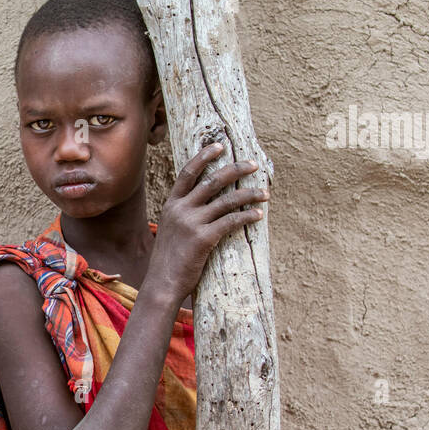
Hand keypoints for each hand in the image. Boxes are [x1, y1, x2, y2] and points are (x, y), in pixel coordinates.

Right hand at [148, 141, 268, 303]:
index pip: (188, 172)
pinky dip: (248, 216)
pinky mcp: (203, 239)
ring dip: (249, 194)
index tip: (220, 146)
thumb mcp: (170, 230)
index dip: (204, 156)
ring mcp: (191, 223)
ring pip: (226, 200)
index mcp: (171, 205)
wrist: (162, 284)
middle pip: (212, 180)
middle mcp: (180, 210)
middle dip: (236, 169)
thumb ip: (183, 214)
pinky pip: (231, 221)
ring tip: (266, 193)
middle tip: (254, 165)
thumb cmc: (169, 260)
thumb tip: (205, 202)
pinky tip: (259, 215)